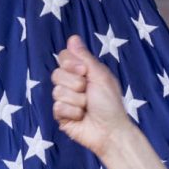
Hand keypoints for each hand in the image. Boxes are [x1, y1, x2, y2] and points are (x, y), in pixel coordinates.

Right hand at [52, 34, 134, 156]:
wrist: (111, 130)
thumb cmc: (110, 104)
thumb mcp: (101, 76)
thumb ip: (85, 57)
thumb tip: (73, 38)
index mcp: (81, 72)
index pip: (63, 57)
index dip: (70, 63)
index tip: (84, 71)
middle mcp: (71, 84)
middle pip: (56, 73)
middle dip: (75, 84)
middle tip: (88, 92)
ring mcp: (65, 100)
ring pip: (57, 91)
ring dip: (77, 100)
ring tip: (87, 108)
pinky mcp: (61, 116)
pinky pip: (58, 107)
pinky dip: (73, 113)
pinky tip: (81, 117)